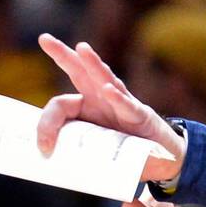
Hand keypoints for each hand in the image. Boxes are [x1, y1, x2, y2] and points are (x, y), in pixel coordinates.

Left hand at [36, 35, 184, 183]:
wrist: (163, 158)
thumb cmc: (125, 152)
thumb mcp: (95, 155)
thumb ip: (76, 155)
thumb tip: (49, 167)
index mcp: (87, 109)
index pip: (61, 104)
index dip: (47, 124)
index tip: (42, 146)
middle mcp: (102, 100)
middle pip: (80, 72)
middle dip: (62, 54)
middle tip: (45, 39)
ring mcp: (122, 105)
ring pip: (106, 80)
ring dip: (93, 64)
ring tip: (81, 49)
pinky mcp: (141, 117)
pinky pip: (128, 106)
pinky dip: (118, 99)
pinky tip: (109, 90)